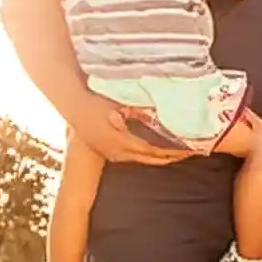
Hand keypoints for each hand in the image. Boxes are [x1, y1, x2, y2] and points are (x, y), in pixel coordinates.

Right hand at [67, 92, 197, 165]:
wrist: (73, 106)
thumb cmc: (96, 101)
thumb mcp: (119, 104)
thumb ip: (138, 111)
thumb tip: (157, 114)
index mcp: (123, 141)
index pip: (154, 150)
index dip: (172, 151)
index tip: (187, 150)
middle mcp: (119, 152)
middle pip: (150, 159)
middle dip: (170, 157)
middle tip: (188, 153)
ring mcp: (112, 154)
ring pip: (141, 159)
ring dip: (158, 157)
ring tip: (175, 153)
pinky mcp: (108, 152)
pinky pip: (132, 157)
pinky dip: (146, 155)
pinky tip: (153, 150)